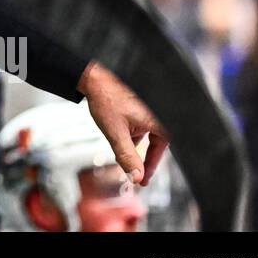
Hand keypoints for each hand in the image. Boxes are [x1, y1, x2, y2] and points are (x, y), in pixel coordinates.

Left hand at [78, 60, 169, 185]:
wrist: (94, 78)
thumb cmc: (106, 98)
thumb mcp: (115, 133)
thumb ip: (127, 156)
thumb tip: (137, 176)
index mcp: (158, 118)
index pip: (163, 147)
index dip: (153, 164)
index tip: (144, 179)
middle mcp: (158, 112)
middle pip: (158, 142)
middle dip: (145, 157)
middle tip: (136, 174)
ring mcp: (150, 108)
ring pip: (149, 134)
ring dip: (137, 145)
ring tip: (123, 150)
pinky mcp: (142, 106)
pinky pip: (143, 125)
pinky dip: (134, 134)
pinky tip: (121, 136)